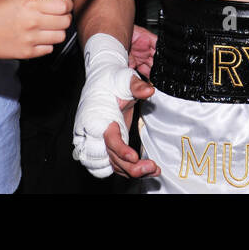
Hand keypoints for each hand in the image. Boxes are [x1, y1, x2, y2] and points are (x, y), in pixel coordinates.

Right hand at [0, 0, 71, 59]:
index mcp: (29, 5)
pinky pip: (49, 49)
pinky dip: (47, 43)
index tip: (65, 3)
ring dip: (57, 30)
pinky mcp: (28, 53)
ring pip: (60, 36)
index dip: (67, 3)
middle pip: (66, 21)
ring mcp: (31, 39)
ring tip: (48, 26)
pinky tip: (38, 37)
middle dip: (65, 16)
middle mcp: (33, 22)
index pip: (63, 6)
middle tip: (58, 14)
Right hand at [73, 34, 156, 178]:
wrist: (102, 78)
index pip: (108, 140)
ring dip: (131, 171)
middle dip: (131, 167)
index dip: (121, 150)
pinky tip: (144, 169)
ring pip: (113, 164)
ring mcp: (101, 140)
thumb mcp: (125, 78)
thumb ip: (137, 86)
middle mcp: (96, 133)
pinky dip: (127, 169)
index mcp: (98, 118)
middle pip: (111, 158)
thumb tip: (149, 90)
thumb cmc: (111, 79)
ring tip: (153, 170)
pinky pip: (114, 162)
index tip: (135, 157)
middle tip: (152, 167)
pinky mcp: (108, 143)